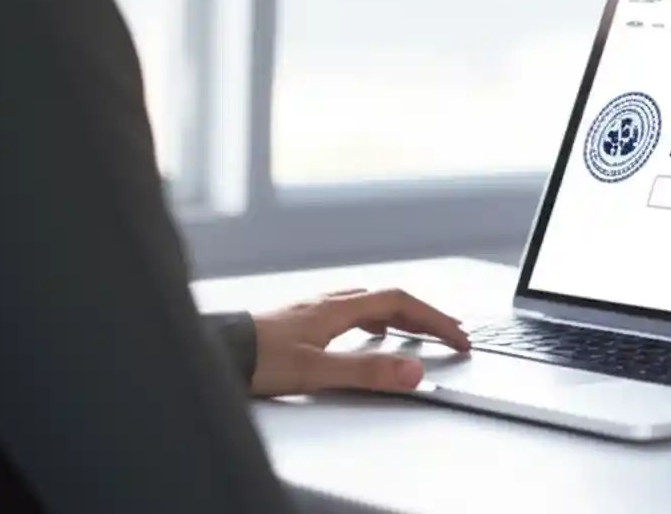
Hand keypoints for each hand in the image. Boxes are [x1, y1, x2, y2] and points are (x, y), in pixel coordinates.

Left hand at [250, 288, 469, 396]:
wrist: (212, 351)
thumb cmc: (256, 360)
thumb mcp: (316, 372)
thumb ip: (366, 372)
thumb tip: (414, 371)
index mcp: (337, 309)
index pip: (401, 303)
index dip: (434, 318)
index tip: (457, 337)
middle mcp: (328, 302)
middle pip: (389, 299)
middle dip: (425, 315)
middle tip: (450, 331)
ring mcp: (313, 309)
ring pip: (369, 303)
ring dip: (400, 315)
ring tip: (417, 330)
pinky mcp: (300, 321)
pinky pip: (350, 312)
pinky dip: (373, 320)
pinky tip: (366, 334)